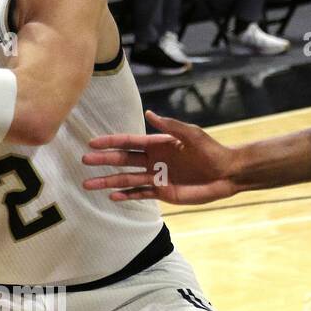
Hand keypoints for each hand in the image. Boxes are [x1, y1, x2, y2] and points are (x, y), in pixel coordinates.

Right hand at [82, 111, 239, 203]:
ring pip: (126, 179)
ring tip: (88, 185)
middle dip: (103, 161)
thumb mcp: (191, 134)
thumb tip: (149, 113)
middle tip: (84, 162)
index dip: (111, 142)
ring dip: (108, 182)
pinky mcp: (162, 192)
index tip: (93, 144)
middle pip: (122, 160)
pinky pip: (140, 194)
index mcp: (158, 144)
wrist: (226, 173)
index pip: (129, 142)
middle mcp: (153, 160)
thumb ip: (170, 126)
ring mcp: (156, 177)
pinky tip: (112, 197)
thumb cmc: (211, 150)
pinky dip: (126, 195)